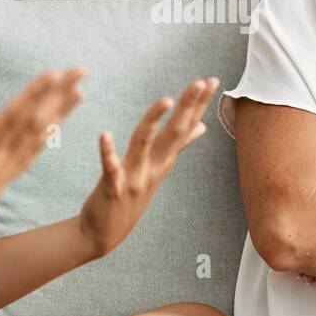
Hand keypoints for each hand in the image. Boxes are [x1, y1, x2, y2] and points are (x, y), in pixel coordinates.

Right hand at [0, 67, 86, 303]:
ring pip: (37, 138)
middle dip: (57, 95)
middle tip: (80, 70)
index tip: (54, 74)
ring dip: (59, 113)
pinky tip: (56, 127)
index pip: (11, 120)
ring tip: (81, 92)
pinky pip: (29, 156)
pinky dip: (45, 138)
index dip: (33, 95)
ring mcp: (1, 176)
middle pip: (33, 123)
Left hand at [78, 77, 218, 257]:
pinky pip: (110, 168)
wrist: (103, 234)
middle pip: (173, 133)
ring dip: (154, 122)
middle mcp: (153, 168)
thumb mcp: (158, 172)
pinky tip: (105, 134)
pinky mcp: (112, 188)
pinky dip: (108, 151)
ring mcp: (134, 178)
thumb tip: (201, 128)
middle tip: (201, 82)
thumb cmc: (130, 198)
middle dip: (188, 106)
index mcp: (163, 161)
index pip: (186, 127)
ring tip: (166, 100)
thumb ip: (177, 148)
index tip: (212, 80)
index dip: (199, 104)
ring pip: (144, 145)